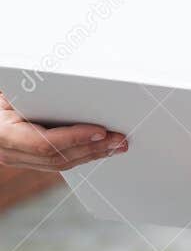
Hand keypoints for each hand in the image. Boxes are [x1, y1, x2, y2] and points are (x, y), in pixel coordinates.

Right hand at [0, 92, 126, 171]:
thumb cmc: (6, 92)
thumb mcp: (13, 91)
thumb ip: (34, 94)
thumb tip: (69, 86)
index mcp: (4, 134)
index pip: (45, 143)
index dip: (75, 139)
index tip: (100, 132)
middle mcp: (9, 152)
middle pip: (58, 157)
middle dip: (92, 149)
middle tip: (118, 140)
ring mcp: (16, 159)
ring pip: (60, 164)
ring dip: (92, 154)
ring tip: (115, 146)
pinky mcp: (26, 159)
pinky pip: (57, 161)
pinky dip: (81, 154)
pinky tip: (98, 149)